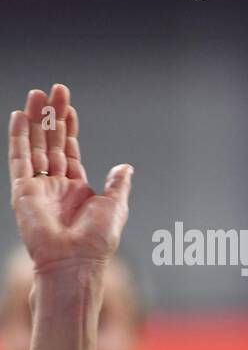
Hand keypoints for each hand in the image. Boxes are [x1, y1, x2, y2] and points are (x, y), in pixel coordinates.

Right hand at [8, 83, 132, 272]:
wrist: (76, 261)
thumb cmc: (98, 240)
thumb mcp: (115, 207)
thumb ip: (118, 184)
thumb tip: (126, 167)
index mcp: (77, 188)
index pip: (70, 150)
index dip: (69, 127)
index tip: (68, 105)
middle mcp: (56, 184)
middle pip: (51, 142)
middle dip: (52, 116)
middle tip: (53, 89)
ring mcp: (38, 186)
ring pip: (35, 145)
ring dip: (35, 120)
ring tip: (36, 94)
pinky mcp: (23, 190)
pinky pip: (19, 159)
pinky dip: (19, 138)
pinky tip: (19, 117)